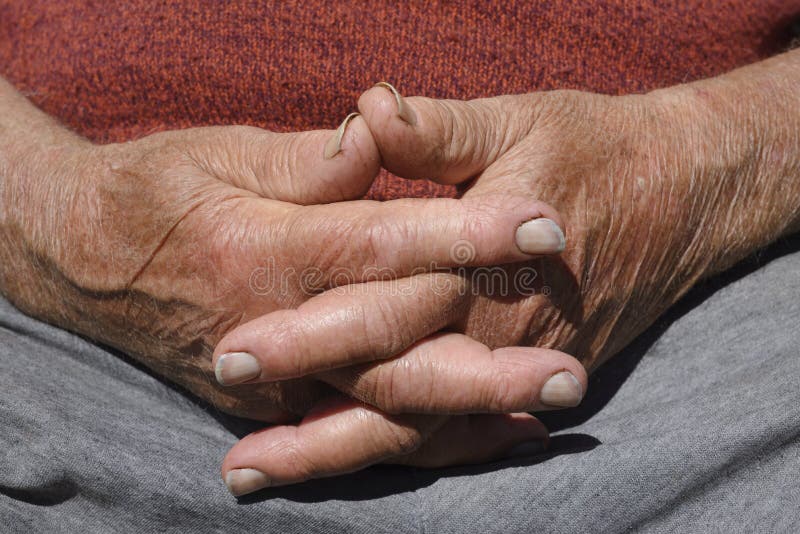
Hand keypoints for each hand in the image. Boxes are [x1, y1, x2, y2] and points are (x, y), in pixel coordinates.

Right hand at [0, 78, 587, 493]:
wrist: (83, 258)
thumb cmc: (156, 191)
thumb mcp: (220, 152)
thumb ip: (308, 158)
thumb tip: (380, 129)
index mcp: (263, 248)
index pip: (383, 243)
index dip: (468, 231)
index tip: (545, 224)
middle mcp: (271, 326)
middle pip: (396, 347)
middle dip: (489, 359)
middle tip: (573, 368)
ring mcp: (268, 380)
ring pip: (383, 406)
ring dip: (471, 415)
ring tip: (548, 417)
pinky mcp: (268, 404)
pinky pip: (356, 431)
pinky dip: (425, 439)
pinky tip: (487, 439)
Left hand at [222, 47, 799, 491]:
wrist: (682, 194)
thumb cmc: (593, 151)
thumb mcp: (515, 124)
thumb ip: (437, 130)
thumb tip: (369, 108)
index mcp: (479, 265)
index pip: (380, 312)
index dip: (306, 336)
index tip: (234, 354)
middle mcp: (496, 330)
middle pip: (393, 392)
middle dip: (313, 430)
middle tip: (238, 464)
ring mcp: (517, 363)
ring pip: (424, 430)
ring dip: (346, 458)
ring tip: (271, 480)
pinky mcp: (531, 374)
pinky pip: (467, 433)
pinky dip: (411, 456)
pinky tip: (356, 468)